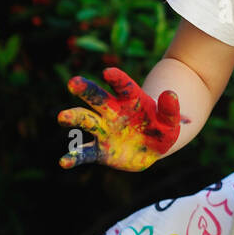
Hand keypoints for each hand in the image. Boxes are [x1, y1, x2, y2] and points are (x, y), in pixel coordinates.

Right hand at [58, 67, 187, 170]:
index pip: (123, 85)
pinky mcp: (100, 151)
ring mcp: (104, 130)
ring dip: (74, 117)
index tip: (108, 72)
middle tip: (73, 82)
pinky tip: (64, 162)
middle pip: (97, 98)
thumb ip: (170, 109)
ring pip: (86, 120)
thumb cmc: (160, 129)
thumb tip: (170, 94)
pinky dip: (74, 157)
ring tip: (62, 117)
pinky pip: (85, 154)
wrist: (151, 148)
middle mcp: (112, 112)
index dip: (116, 78)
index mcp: (130, 100)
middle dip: (86, 90)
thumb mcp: (171, 121)